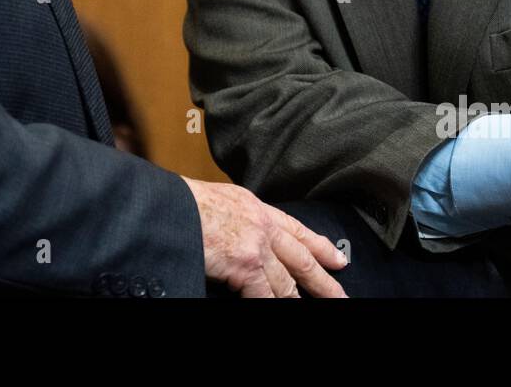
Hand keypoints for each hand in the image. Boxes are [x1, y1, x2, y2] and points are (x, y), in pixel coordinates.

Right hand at [181, 178, 347, 296]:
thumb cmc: (182, 203)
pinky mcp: (246, 266)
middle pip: (302, 259)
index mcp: (255, 207)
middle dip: (324, 281)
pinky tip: (279, 310)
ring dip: (298, 300)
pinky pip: (266, 296)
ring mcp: (257, 247)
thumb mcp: (219, 200)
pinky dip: (272, 305)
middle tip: (342, 297)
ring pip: (287, 283)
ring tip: (313, 309)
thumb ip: (237, 217)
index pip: (295, 229)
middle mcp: (262, 225)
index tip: (338, 259)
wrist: (168, 206)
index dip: (320, 246)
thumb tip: (240, 236)